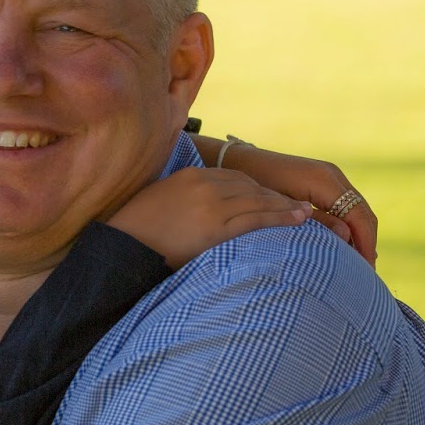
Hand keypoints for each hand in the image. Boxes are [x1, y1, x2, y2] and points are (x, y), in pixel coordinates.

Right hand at [106, 167, 310, 267]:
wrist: (119, 248)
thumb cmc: (134, 234)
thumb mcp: (159, 203)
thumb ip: (182, 200)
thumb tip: (197, 214)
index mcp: (188, 176)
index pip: (233, 177)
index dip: (257, 188)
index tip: (273, 197)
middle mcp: (202, 186)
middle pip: (250, 186)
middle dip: (276, 196)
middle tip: (297, 206)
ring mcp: (210, 206)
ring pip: (258, 201)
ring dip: (285, 207)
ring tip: (306, 214)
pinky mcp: (214, 229)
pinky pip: (256, 220)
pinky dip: (281, 219)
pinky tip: (298, 220)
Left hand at [210, 142, 377, 266]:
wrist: (237, 162)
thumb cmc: (254, 187)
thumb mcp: (281, 210)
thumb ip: (314, 223)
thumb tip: (347, 238)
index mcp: (325, 181)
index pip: (358, 216)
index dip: (366, 244)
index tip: (367, 270)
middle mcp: (332, 175)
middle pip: (362, 213)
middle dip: (367, 242)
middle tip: (366, 273)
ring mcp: (329, 176)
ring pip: (357, 209)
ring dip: (360, 235)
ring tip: (358, 264)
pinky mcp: (323, 180)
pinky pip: (346, 205)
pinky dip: (350, 225)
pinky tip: (346, 245)